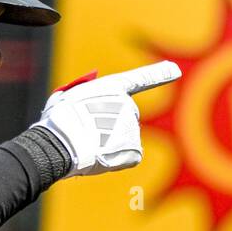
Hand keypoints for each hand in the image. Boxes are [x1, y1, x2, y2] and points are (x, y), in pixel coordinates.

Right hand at [30, 61, 180, 177]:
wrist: (59, 144)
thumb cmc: (56, 124)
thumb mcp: (64, 100)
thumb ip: (82, 99)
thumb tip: (85, 109)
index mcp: (110, 88)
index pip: (140, 79)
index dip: (159, 74)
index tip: (175, 70)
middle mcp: (126, 104)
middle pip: (127, 117)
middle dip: (113, 127)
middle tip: (90, 135)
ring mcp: (132, 126)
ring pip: (126, 139)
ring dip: (111, 145)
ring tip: (90, 147)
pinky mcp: (134, 147)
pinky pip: (130, 156)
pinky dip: (118, 161)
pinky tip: (101, 158)